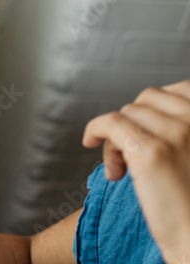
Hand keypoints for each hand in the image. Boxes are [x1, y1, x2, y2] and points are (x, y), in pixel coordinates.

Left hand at [83, 81, 189, 263]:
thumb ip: (186, 137)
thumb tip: (152, 121)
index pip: (181, 90)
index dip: (156, 109)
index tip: (146, 130)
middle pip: (149, 100)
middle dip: (134, 123)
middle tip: (131, 156)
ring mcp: (177, 133)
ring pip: (129, 113)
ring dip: (118, 137)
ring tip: (122, 169)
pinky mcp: (150, 153)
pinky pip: (112, 123)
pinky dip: (96, 129)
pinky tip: (89, 141)